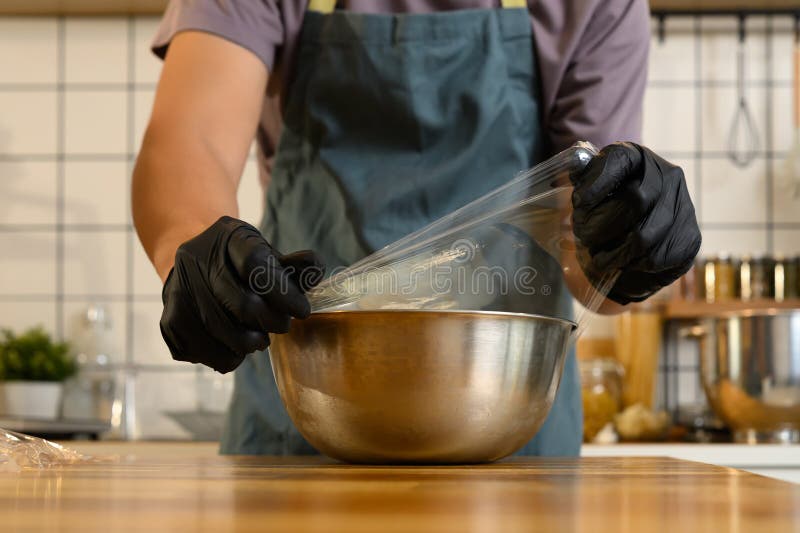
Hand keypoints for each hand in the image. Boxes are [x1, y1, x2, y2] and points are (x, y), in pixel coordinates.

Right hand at [160, 216, 324, 372]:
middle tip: (282, 326)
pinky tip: (234, 345)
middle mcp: (195, 260)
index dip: (283, 293)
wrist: (191, 264)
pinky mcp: (168, 322)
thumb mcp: (267, 253)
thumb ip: (293, 265)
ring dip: (250, 344)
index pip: (255, 264)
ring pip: (223, 334)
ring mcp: (177, 291)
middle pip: (241, 304)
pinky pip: (205, 353)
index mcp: (227, 236)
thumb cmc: (240, 263)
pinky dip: (228, 357)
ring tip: (260, 339)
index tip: (302, 311)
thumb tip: (315, 267)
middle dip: (271, 322)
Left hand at [571, 143, 700, 304]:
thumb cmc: (606, 213)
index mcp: (638, 157)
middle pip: (635, 200)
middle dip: (603, 225)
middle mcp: (667, 175)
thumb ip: (582, 182)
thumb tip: (573, 173)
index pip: (620, 159)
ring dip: (614, 253)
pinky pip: (656, 257)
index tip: (579, 203)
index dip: (598, 181)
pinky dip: (632, 266)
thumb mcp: (591, 192)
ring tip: (598, 259)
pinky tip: (621, 264)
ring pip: (644, 235)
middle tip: (583, 237)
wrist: (637, 244)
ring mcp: (684, 206)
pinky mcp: (690, 238)